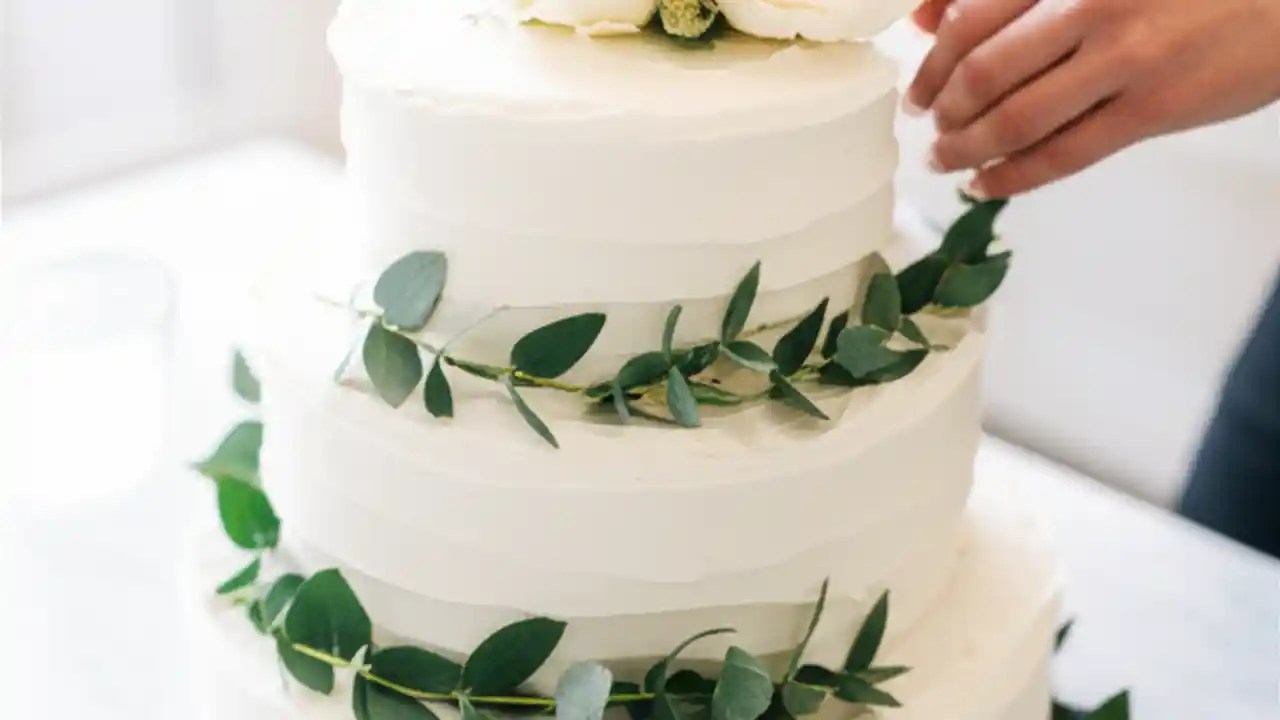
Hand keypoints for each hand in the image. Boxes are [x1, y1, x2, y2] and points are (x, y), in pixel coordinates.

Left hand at [904, 0, 1279, 197]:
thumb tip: (929, 15)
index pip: (970, 16)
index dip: (931, 59)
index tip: (917, 84)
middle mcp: (1090, 4)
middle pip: (982, 70)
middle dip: (942, 106)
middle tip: (929, 123)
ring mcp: (1123, 58)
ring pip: (1014, 118)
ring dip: (965, 147)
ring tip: (945, 158)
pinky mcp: (1153, 107)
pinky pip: (1063, 154)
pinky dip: (1012, 177)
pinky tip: (985, 185)